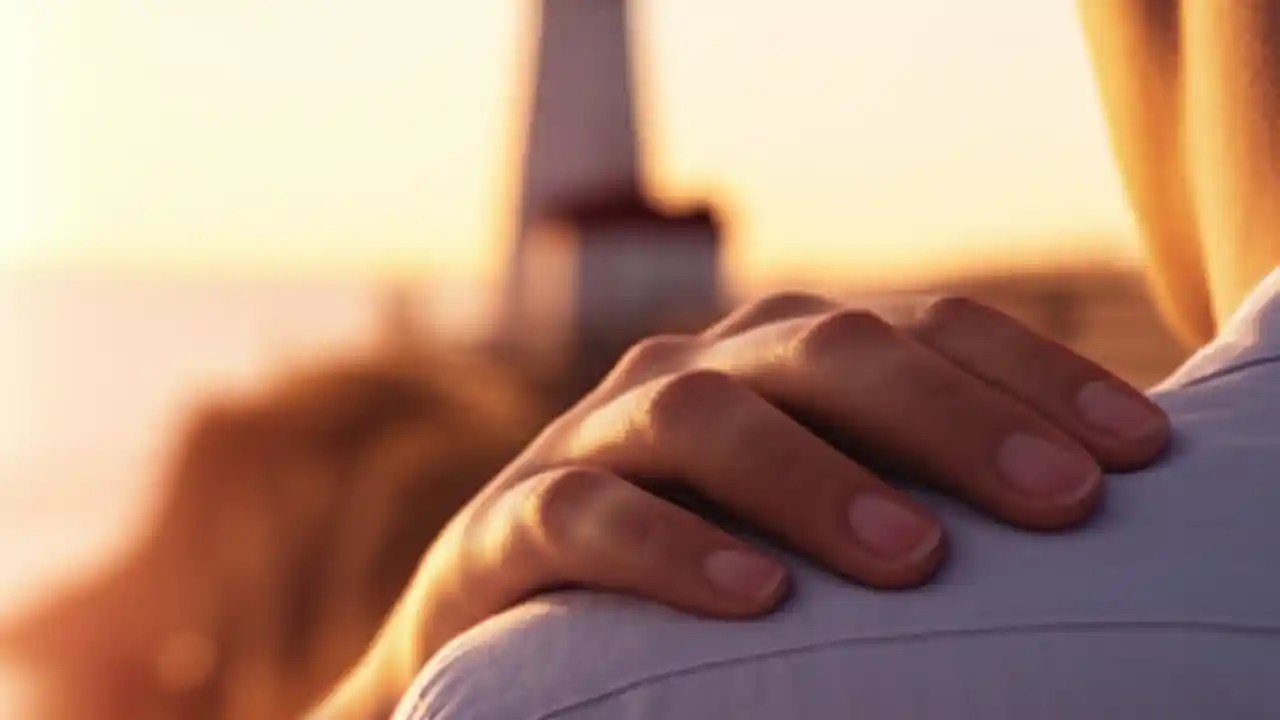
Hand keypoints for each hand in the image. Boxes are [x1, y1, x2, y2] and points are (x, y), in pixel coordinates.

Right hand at [315, 293, 1168, 715]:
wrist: (512, 611)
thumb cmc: (697, 555)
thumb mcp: (808, 507)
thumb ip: (903, 478)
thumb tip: (1077, 497)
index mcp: (774, 353)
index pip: (916, 324)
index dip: (1027, 370)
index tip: (1137, 447)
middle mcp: (693, 368)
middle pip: (824, 348)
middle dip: (949, 415)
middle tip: (1062, 501)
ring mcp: (599, 434)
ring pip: (702, 415)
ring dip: (813, 476)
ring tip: (914, 558)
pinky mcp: (515, 517)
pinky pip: (586, 514)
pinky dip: (671, 548)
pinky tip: (756, 598)